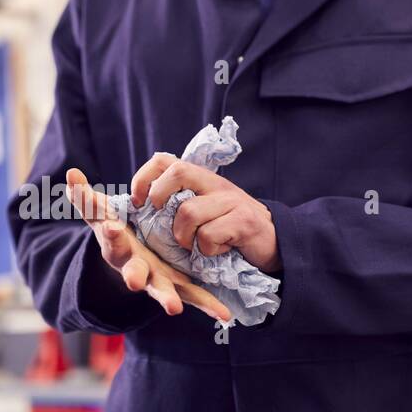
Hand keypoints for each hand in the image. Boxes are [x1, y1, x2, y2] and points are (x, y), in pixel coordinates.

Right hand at [65, 168, 231, 322]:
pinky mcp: (179, 287)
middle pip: (134, 274)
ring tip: (172, 308)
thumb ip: (87, 199)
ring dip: (166, 298)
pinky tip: (224, 314)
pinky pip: (195, 296)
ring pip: (162, 290)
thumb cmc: (118, 234)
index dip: (111, 234)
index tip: (111, 227)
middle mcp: (136, 268)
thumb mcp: (102, 216)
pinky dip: (208, 305)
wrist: (131, 262)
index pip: (113, 242)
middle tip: (133, 281)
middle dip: (134, 277)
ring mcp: (157, 279)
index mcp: (119, 250)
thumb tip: (70, 174)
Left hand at [130, 153, 279, 271]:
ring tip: (196, 245)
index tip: (137, 201)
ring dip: (184, 237)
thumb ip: (181, 203)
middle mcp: (216, 184)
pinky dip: (207, 250)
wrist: (273, 242)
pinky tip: (218, 251)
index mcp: (202, 179)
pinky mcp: (243, 221)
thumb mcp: (206, 210)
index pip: (165, 161)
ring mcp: (231, 201)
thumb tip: (143, 207)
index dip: (144, 177)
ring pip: (188, 212)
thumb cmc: (230, 230)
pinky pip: (209, 235)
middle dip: (159, 195)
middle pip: (179, 172)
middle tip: (161, 218)